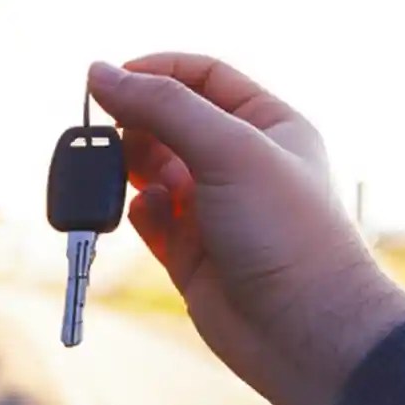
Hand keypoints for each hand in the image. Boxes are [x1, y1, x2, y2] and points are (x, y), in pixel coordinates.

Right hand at [88, 53, 404, 404]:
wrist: (305, 332)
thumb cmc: (286, 233)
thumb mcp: (227, 148)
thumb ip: (162, 106)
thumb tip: (100, 72)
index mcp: (268, 126)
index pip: (202, 77)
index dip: (155, 72)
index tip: (110, 81)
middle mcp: (241, 164)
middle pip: (170, 122)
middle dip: (136, 123)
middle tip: (107, 133)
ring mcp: (215, 210)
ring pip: (154, 171)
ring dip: (130, 168)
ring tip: (117, 175)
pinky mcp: (192, 254)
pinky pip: (151, 220)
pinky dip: (140, 214)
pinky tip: (147, 217)